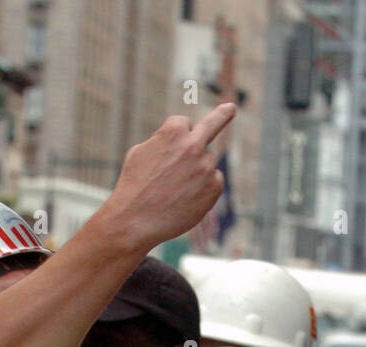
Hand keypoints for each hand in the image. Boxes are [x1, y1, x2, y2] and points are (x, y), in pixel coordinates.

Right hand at [109, 103, 235, 249]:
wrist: (137, 220)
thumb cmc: (134, 185)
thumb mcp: (140, 151)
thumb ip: (163, 140)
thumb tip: (180, 139)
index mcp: (174, 130)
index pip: (183, 123)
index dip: (173, 137)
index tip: (170, 145)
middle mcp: (194, 145)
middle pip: (210, 127)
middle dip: (222, 115)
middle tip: (231, 108)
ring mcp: (207, 166)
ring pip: (208, 162)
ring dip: (196, 171)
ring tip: (176, 190)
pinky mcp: (215, 187)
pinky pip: (214, 181)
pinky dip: (204, 188)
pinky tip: (186, 199)